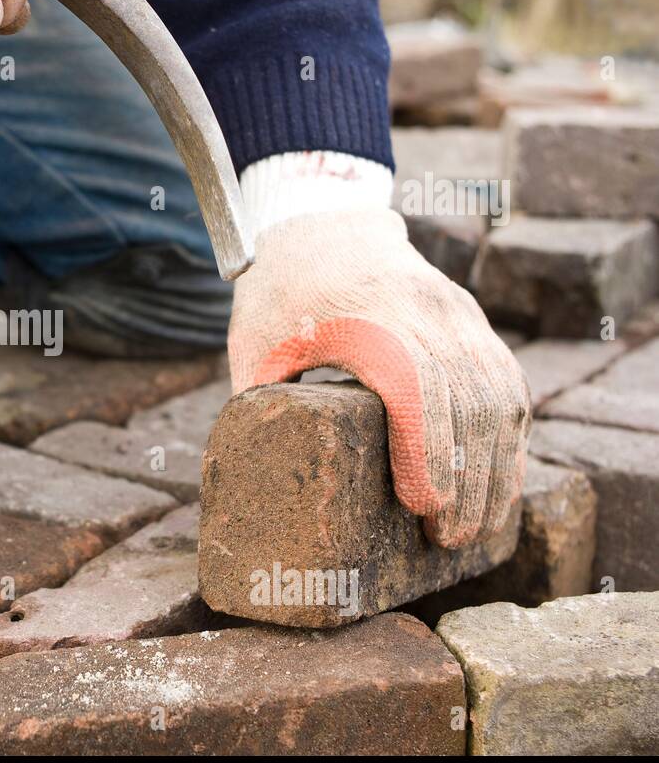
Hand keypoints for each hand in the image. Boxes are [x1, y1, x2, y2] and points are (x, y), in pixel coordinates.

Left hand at [227, 209, 531, 547]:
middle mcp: (428, 312)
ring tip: (478, 530)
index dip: (426, 449)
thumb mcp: (254, 342)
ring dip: (496, 469)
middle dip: (466, 480)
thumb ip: (261, 404)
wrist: (325, 221)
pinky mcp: (474, 322)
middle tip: (448, 541)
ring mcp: (459, 314)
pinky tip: (499, 485)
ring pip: (500, 397)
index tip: (423, 508)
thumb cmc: (282, 289)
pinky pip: (507, 384)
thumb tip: (260, 478)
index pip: (416, 384)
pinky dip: (508, 439)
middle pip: (469, 402)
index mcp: (368, 315)